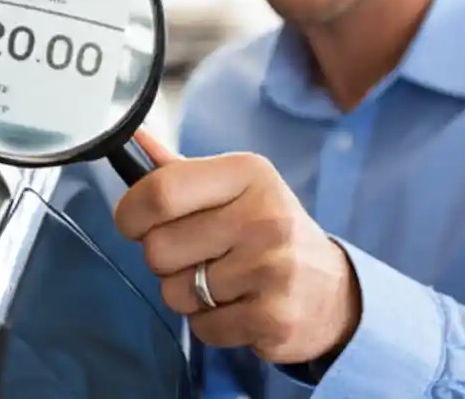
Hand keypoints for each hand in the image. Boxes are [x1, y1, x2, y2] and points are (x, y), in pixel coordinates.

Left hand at [113, 129, 361, 364]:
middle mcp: (264, 217)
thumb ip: (182, 170)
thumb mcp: (236, 189)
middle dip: (164, 261)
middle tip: (196, 257)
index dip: (131, 213)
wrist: (333, 290)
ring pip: (175, 293)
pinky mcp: (274, 318)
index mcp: (249, 174)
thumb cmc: (269, 232)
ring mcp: (272, 270)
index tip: (134, 223)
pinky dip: (211, 323)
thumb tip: (136, 136)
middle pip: (158, 249)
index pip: (160, 191)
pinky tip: (239, 306)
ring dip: (187, 295)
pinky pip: (202, 328)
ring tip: (221, 282)